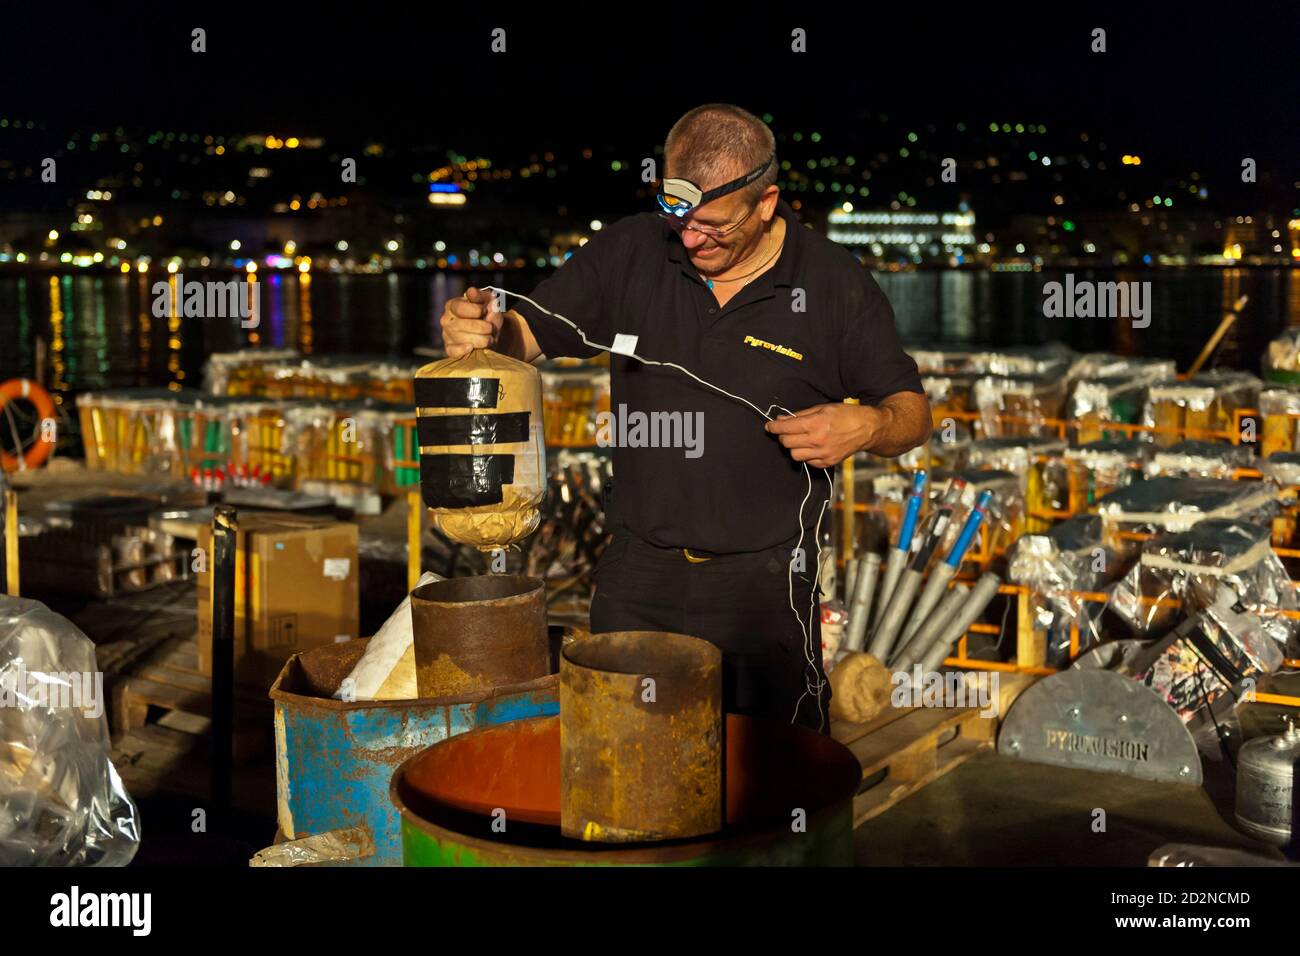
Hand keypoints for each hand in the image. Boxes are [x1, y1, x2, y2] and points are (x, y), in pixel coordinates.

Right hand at [439, 286, 503, 358]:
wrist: (492, 332)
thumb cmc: (488, 314)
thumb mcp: (488, 302)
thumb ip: (480, 296)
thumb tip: (471, 292)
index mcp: (453, 305)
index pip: (459, 308)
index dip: (475, 310)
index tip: (484, 311)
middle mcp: (446, 320)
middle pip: (460, 325)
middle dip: (480, 327)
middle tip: (491, 328)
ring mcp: (447, 335)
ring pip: (460, 339)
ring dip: (479, 340)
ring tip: (489, 339)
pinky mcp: (450, 348)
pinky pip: (452, 351)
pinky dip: (461, 350)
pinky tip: (471, 347)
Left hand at [764, 403, 885, 468]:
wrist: (868, 429)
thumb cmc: (846, 415)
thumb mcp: (823, 408)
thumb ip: (800, 415)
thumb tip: (781, 419)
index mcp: (816, 424)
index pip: (785, 428)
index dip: (773, 427)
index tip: (769, 426)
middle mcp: (818, 440)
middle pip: (786, 443)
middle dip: (783, 436)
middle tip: (787, 431)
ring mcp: (823, 454)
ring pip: (794, 455)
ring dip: (793, 447)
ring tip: (801, 439)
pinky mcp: (828, 462)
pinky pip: (807, 462)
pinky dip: (806, 454)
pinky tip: (812, 446)